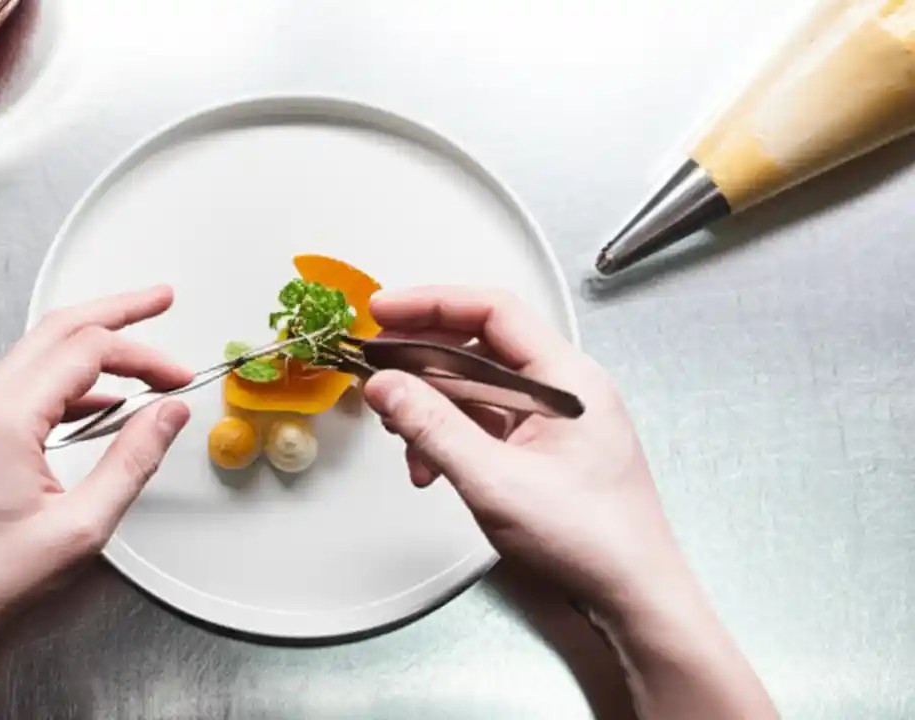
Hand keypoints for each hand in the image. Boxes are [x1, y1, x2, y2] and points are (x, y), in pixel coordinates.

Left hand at [0, 286, 192, 652]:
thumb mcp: (82, 525)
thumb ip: (133, 460)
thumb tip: (168, 413)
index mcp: (6, 416)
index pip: (88, 351)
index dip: (143, 355)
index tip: (177, 378)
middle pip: (58, 328)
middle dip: (116, 310)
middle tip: (160, 299)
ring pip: (38, 350)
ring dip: (91, 342)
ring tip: (138, 347)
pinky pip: (23, 383)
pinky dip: (67, 378)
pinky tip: (97, 401)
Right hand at [362, 287, 776, 719]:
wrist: (633, 596)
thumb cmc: (592, 540)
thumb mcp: (495, 479)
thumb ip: (433, 428)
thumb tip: (386, 385)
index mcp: (566, 378)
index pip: (492, 312)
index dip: (432, 304)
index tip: (383, 311)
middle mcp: (563, 389)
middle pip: (479, 347)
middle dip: (422, 362)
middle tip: (378, 371)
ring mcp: (553, 419)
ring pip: (476, 389)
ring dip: (432, 409)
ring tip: (404, 437)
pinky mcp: (543, 449)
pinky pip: (485, 423)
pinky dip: (450, 437)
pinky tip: (430, 466)